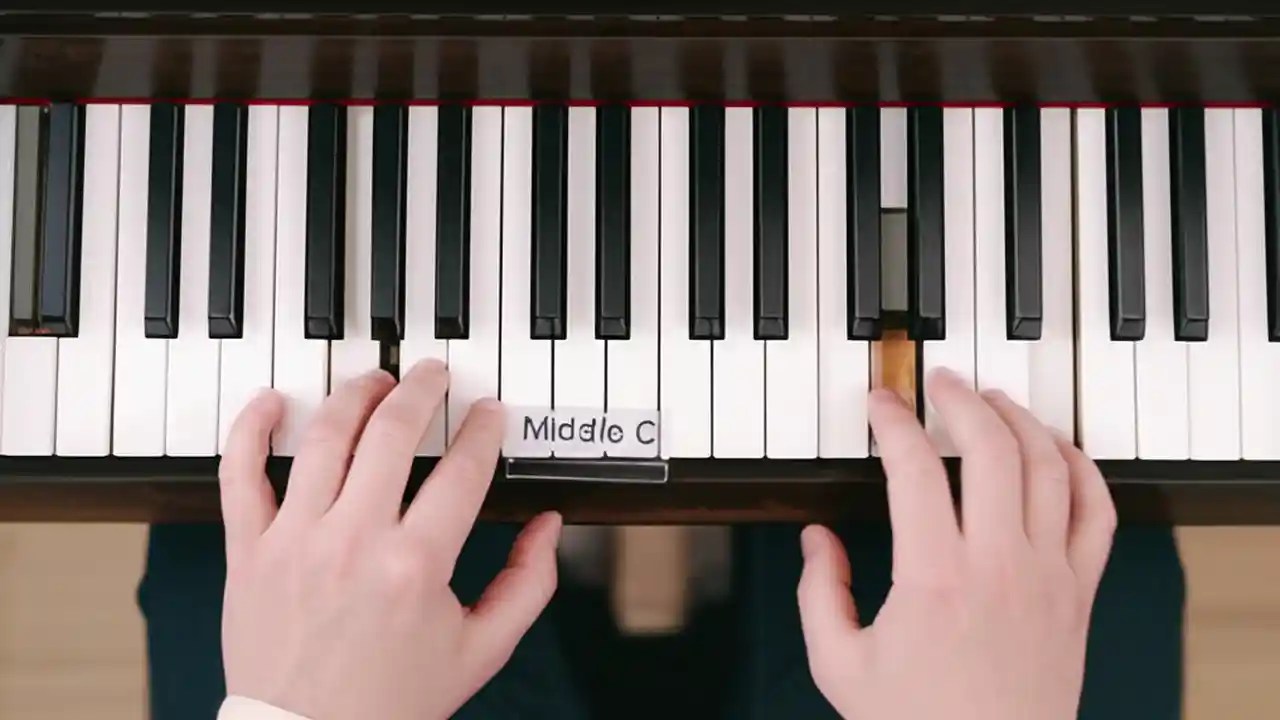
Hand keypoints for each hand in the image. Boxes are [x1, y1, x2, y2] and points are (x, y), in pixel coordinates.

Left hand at [218, 361, 561, 719]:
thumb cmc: (391, 703)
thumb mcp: (481, 651)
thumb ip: (528, 585)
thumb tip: (548, 527)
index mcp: (416, 566)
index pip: (461, 469)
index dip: (482, 430)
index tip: (488, 413)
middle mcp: (354, 542)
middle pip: (392, 432)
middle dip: (423, 389)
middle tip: (436, 374)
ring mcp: (296, 541)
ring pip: (324, 437)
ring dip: (355, 394)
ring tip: (377, 380)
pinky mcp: (250, 551)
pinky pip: (239, 473)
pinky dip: (251, 429)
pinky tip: (274, 402)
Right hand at [798, 368, 1116, 719]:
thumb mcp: (839, 663)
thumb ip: (818, 591)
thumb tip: (816, 538)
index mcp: (934, 577)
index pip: (915, 468)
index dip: (892, 421)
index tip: (878, 403)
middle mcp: (998, 565)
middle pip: (992, 448)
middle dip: (961, 399)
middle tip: (939, 382)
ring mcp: (1047, 576)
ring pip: (1049, 467)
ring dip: (1020, 420)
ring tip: (993, 400)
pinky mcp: (1077, 593)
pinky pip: (1098, 513)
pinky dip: (1082, 468)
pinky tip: (1057, 449)